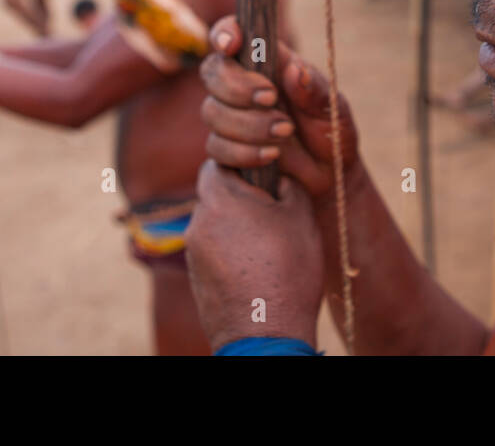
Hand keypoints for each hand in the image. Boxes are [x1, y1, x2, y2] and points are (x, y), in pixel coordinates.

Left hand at [185, 159, 322, 350]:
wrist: (266, 333)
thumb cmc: (288, 270)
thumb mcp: (300, 217)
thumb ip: (288, 184)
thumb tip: (279, 177)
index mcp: (221, 198)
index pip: (218, 161)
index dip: (241, 161)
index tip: (263, 171)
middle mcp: (198, 221)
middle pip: (215, 192)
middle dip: (240, 195)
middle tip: (271, 208)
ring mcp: (193, 251)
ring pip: (214, 221)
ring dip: (236, 224)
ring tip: (267, 243)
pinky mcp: (195, 276)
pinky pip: (212, 248)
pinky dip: (230, 249)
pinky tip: (256, 265)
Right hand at [198, 15, 358, 205]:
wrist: (331, 177)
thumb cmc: (332, 132)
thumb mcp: (334, 109)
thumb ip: (314, 90)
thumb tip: (295, 70)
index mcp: (268, 63)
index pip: (233, 35)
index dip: (225, 33)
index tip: (232, 45)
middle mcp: (243, 86)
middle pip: (213, 72)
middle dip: (236, 86)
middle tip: (271, 98)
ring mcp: (232, 118)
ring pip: (212, 112)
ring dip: (247, 124)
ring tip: (285, 132)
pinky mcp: (227, 150)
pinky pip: (217, 148)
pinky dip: (244, 152)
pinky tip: (272, 155)